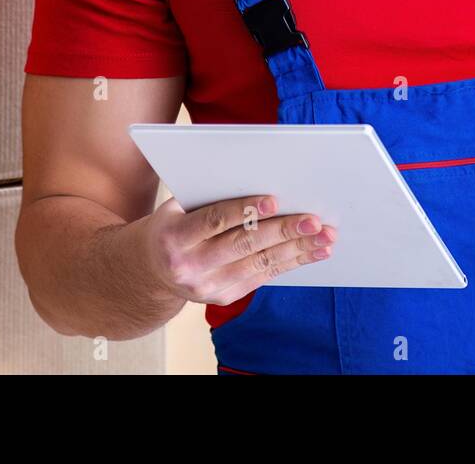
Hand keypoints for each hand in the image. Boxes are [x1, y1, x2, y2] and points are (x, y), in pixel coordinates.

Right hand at [141, 192, 335, 306]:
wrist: (149, 271)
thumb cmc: (172, 225)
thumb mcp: (177, 206)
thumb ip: (211, 196)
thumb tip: (260, 176)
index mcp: (175, 237)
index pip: (214, 221)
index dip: (244, 210)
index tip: (274, 200)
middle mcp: (190, 267)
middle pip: (243, 245)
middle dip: (283, 232)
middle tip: (314, 220)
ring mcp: (207, 288)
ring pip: (260, 264)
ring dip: (297, 250)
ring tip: (325, 238)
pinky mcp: (224, 298)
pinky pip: (264, 276)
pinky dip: (292, 263)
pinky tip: (313, 252)